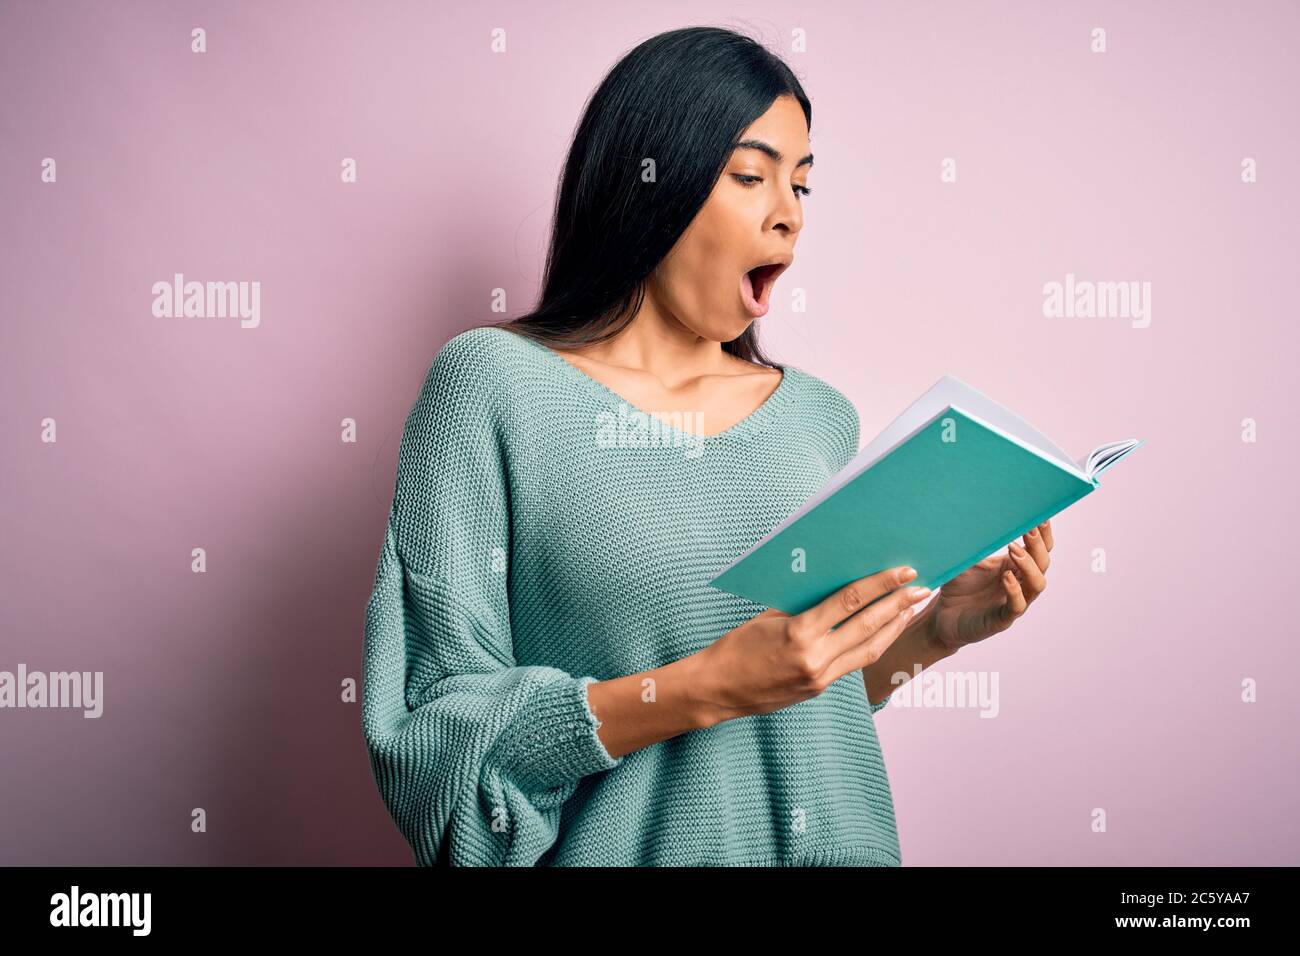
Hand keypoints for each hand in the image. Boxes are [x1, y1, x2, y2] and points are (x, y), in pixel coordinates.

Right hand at [690, 565, 932, 723]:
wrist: (717, 691)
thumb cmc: (736, 648)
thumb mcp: (768, 618)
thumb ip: (804, 605)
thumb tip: (835, 588)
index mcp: (799, 634)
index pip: (849, 602)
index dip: (880, 584)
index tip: (903, 571)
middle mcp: (815, 658)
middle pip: (868, 625)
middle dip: (898, 604)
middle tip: (922, 587)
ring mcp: (820, 678)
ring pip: (869, 649)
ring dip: (893, 626)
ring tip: (911, 608)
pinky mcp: (819, 690)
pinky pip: (853, 663)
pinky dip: (872, 644)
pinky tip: (882, 631)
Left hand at [914, 520, 1054, 652]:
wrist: (942, 617)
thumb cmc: (957, 586)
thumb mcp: (964, 559)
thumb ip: (973, 541)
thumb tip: (970, 513)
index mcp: (1014, 566)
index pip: (1039, 549)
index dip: (1043, 534)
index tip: (1041, 516)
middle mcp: (1020, 583)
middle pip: (1042, 563)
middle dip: (1038, 545)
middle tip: (1028, 529)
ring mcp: (1013, 601)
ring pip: (1036, 584)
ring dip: (1028, 566)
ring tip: (1014, 550)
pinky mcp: (1002, 619)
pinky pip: (1016, 606)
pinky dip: (1014, 591)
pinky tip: (1007, 577)